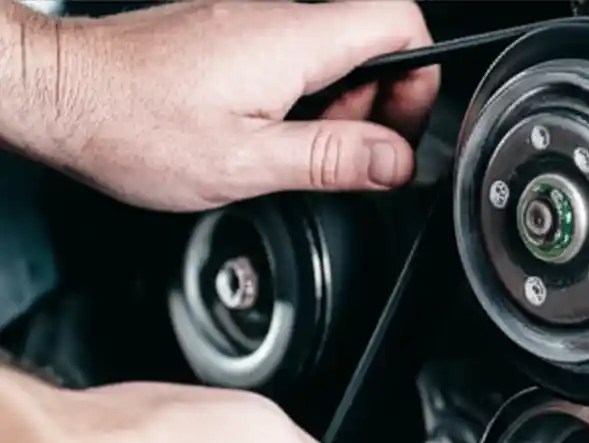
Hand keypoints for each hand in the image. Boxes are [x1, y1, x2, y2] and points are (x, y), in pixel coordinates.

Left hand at [5, 0, 439, 210]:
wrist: (55, 93)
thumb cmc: (131, 124)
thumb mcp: (245, 163)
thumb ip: (332, 159)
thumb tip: (397, 162)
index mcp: (295, 41)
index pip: (401, 24)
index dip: (419, 79)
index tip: (398, 130)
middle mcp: (277, 18)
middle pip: (372, 43)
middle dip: (376, 104)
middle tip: (345, 154)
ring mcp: (250, 22)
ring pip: (330, 55)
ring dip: (334, 106)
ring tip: (292, 149)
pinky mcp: (227, 35)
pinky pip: (289, 58)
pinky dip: (297, 99)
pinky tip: (262, 134)